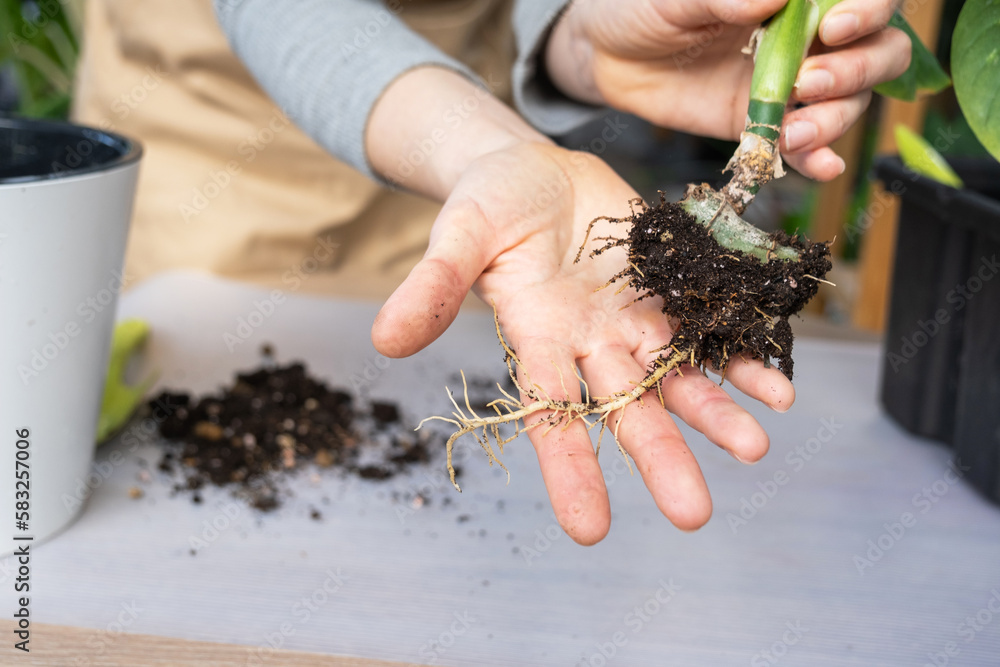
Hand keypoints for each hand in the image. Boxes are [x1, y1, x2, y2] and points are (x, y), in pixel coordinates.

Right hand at [371, 140, 794, 543]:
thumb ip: (431, 286)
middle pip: (628, 408)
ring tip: (755, 446)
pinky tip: (776, 385)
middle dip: (661, 456)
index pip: (550, 414)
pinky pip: (709, 328)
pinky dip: (741, 356)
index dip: (570, 468)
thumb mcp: (456, 235)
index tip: (590, 529)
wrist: (536, 169)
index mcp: (536, 339)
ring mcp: (632, 319)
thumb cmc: (488, 204)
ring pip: (678, 376)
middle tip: (694, 513)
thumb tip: (383, 339)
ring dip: (715, 411)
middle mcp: (589, 344)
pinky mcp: (667, 288)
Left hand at [546, 0, 910, 179]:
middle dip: (858, 70)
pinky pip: (806, 144)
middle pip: (878, 52)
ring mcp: (791, 84)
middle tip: (813, 80)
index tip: (834, 26)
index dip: (870, 9)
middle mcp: (809, 37)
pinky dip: (820, 157)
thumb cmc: (646, 6)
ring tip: (795, 131)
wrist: (608, 54)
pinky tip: (822, 166)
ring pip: (849, 102)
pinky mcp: (764, 124)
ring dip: (835, 119)